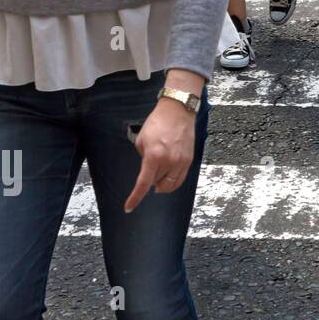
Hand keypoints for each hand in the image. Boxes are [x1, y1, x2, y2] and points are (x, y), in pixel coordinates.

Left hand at [125, 97, 197, 212]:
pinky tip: (168, 178)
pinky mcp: (189, 160)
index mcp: (154, 156)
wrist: (178, 111)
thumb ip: (143, 157)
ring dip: (161, 185)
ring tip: (157, 180)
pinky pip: (180, 178)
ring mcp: (181, 161)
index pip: (143, 183)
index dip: (135, 197)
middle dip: (150, 183)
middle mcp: (169, 161)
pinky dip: (173, 182)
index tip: (129, 207)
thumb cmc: (158, 122)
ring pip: (170, 185)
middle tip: (147, 177)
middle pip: (157, 184)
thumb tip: (148, 169)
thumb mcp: (141, 140)